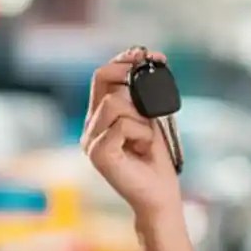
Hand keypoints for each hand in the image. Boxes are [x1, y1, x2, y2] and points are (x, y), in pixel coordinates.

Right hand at [81, 47, 183, 219]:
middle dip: (131, 79)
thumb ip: (141, 95)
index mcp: (99, 117)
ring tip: (146, 138)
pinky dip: (142, 133)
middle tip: (150, 96)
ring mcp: (90, 141)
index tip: (149, 55)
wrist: (160, 196)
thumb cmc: (156, 161)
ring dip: (141, 117)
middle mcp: (90, 127)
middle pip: (103, 79)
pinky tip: (144, 148)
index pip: (102, 75)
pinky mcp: (99, 154)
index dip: (124, 60)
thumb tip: (143, 56)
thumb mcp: (149, 119)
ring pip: (115, 103)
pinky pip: (123, 126)